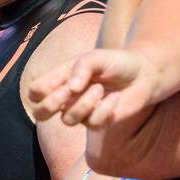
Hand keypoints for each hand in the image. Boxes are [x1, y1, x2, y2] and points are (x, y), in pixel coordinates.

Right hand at [27, 48, 161, 128]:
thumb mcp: (98, 57)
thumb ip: (82, 67)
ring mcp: (81, 111)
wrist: (144, 75)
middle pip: (40, 113)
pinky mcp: (98, 122)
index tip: (62, 80)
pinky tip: (114, 98)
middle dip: (50, 105)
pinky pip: (92, 123)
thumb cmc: (117, 62)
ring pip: (68, 119)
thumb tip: (71, 88)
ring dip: (84, 103)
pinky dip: (104, 109)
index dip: (41, 90)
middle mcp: (67, 97)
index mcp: (61, 78)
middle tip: (68, 92)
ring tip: (100, 89)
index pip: (35, 91)